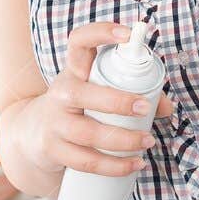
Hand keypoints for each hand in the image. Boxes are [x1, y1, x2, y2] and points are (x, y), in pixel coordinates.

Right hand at [17, 21, 174, 180]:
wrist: (34, 134)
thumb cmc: (79, 107)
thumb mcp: (98, 91)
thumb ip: (135, 92)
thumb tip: (164, 106)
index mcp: (74, 70)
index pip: (79, 41)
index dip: (101, 33)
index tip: (127, 35)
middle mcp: (61, 93)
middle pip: (83, 94)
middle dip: (117, 101)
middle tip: (145, 108)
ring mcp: (55, 122)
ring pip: (88, 133)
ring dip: (122, 139)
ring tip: (148, 141)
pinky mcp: (54, 149)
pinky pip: (86, 161)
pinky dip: (115, 166)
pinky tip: (134, 164)